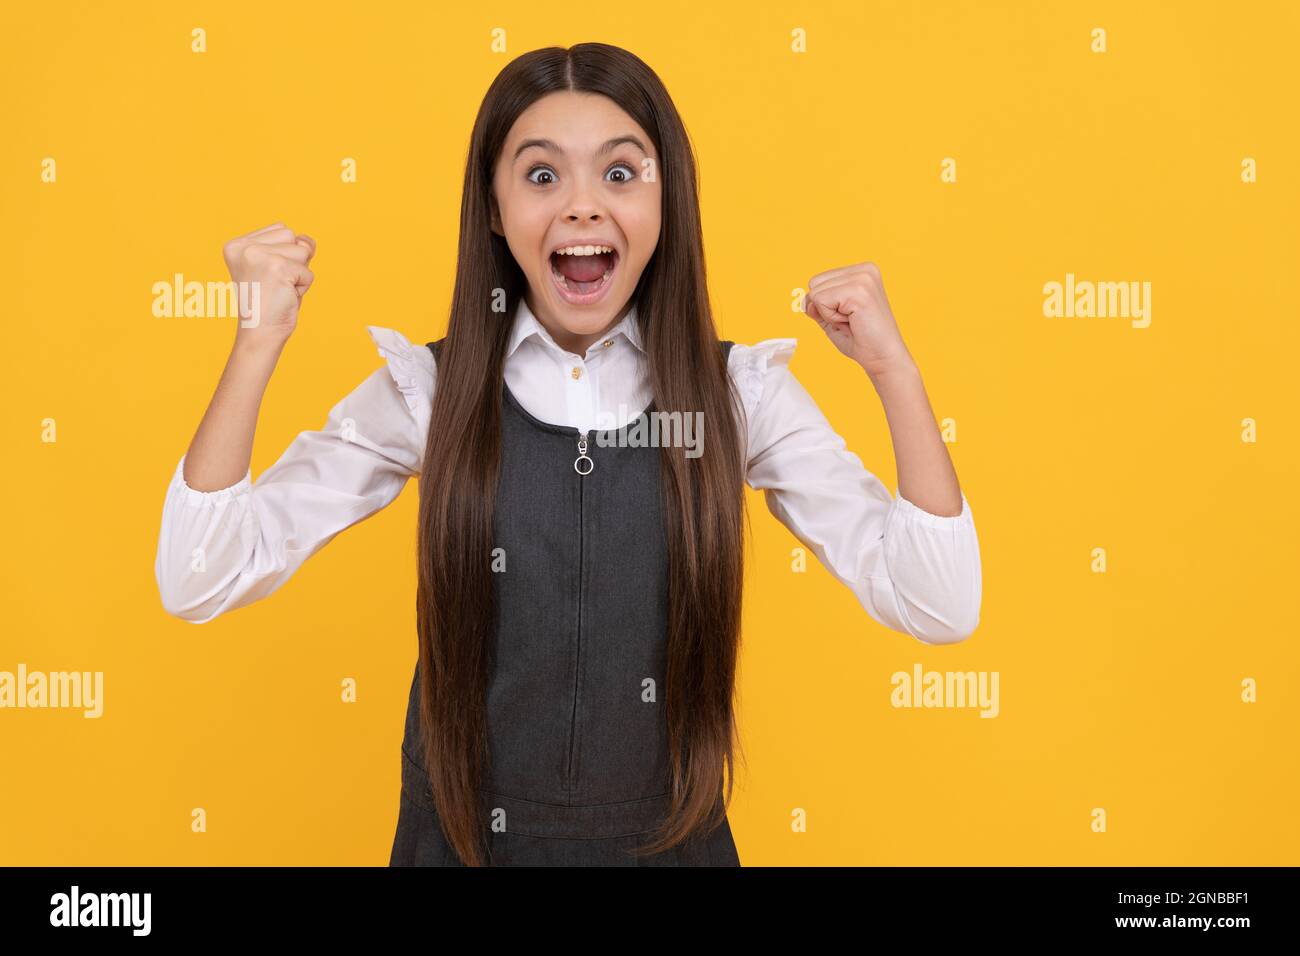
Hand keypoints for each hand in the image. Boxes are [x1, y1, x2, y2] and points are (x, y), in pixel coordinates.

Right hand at [222, 222, 316, 347]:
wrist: (259, 333)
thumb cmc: (269, 303)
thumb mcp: (277, 267)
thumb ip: (291, 247)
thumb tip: (307, 240)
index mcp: (236, 244)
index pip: (280, 230)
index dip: (284, 255)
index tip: (267, 276)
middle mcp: (244, 247)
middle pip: (291, 236)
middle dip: (293, 262)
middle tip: (275, 284)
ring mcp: (259, 255)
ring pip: (303, 251)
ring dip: (299, 274)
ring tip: (280, 289)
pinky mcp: (277, 267)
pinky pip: (308, 273)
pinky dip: (303, 288)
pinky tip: (284, 296)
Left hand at [802, 262, 913, 377]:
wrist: (883, 358)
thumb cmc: (862, 340)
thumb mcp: (833, 317)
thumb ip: (818, 304)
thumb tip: (803, 299)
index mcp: (862, 270)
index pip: (818, 279)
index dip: (825, 304)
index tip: (848, 316)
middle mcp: (864, 269)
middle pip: (814, 283)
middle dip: (825, 308)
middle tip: (849, 320)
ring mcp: (863, 278)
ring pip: (816, 292)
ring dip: (829, 314)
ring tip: (852, 321)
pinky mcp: (859, 291)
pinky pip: (821, 301)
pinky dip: (831, 317)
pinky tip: (852, 322)